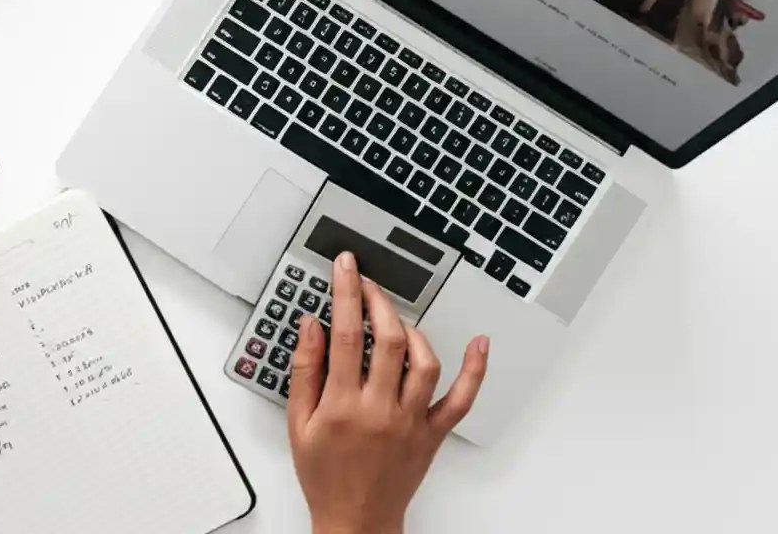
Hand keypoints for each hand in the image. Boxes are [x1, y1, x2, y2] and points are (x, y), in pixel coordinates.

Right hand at [288, 251, 488, 533]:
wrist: (355, 520)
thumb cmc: (324, 476)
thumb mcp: (298, 423)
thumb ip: (304, 370)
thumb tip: (311, 327)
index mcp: (342, 405)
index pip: (346, 334)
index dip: (347, 292)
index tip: (347, 268)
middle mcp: (380, 409)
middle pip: (388, 339)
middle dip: (378, 299)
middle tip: (368, 281)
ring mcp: (411, 420)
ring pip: (423, 361)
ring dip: (411, 329)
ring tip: (394, 317)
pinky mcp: (433, 433)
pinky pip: (461, 399)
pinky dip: (475, 369)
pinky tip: (479, 344)